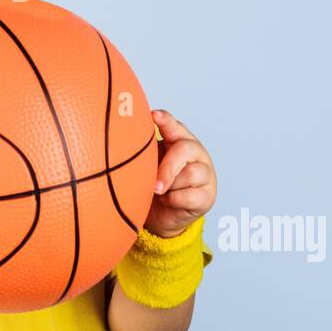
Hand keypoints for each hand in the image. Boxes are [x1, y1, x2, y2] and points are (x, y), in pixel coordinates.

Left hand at [143, 109, 216, 238]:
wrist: (162, 215)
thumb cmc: (154, 184)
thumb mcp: (147, 165)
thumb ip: (144, 153)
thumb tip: (124, 145)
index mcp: (178, 140)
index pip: (174, 125)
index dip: (165, 120)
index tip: (153, 115)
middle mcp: (195, 152)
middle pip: (185, 149)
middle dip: (167, 167)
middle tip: (154, 185)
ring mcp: (205, 173)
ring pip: (190, 174)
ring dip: (170, 186)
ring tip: (160, 193)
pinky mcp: (207, 195)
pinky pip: (190, 195)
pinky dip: (174, 200)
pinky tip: (169, 201)